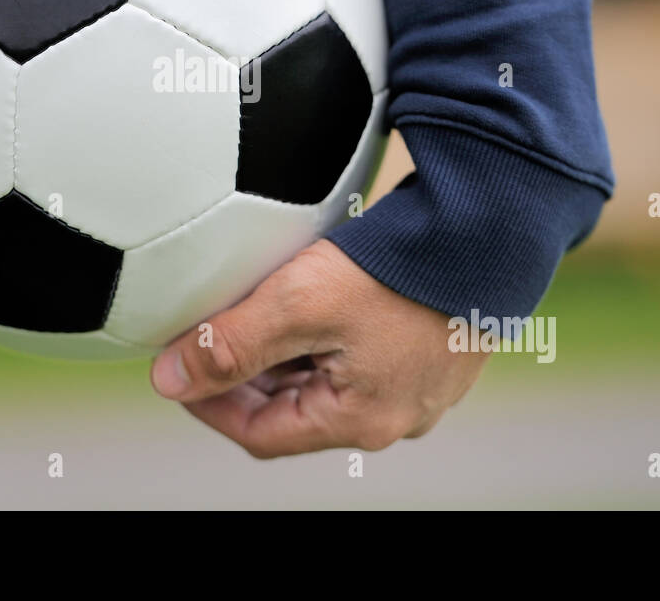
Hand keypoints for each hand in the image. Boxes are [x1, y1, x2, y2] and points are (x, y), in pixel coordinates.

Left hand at [150, 239, 488, 456]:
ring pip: (330, 377)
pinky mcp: (437, 343)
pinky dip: (328, 330)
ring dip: (289, 350)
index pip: (260, 434)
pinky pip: (365, 350)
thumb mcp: (298, 304)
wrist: (492, 226)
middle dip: (249, 373)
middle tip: (213, 331)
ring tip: (260, 304)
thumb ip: (229, 344)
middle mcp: (397, 413)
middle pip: (295, 407)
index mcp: (362, 421)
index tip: (179, 366)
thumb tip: (167, 380)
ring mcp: (423, 381)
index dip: (210, 403)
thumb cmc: (397, 269)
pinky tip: (317, 289)